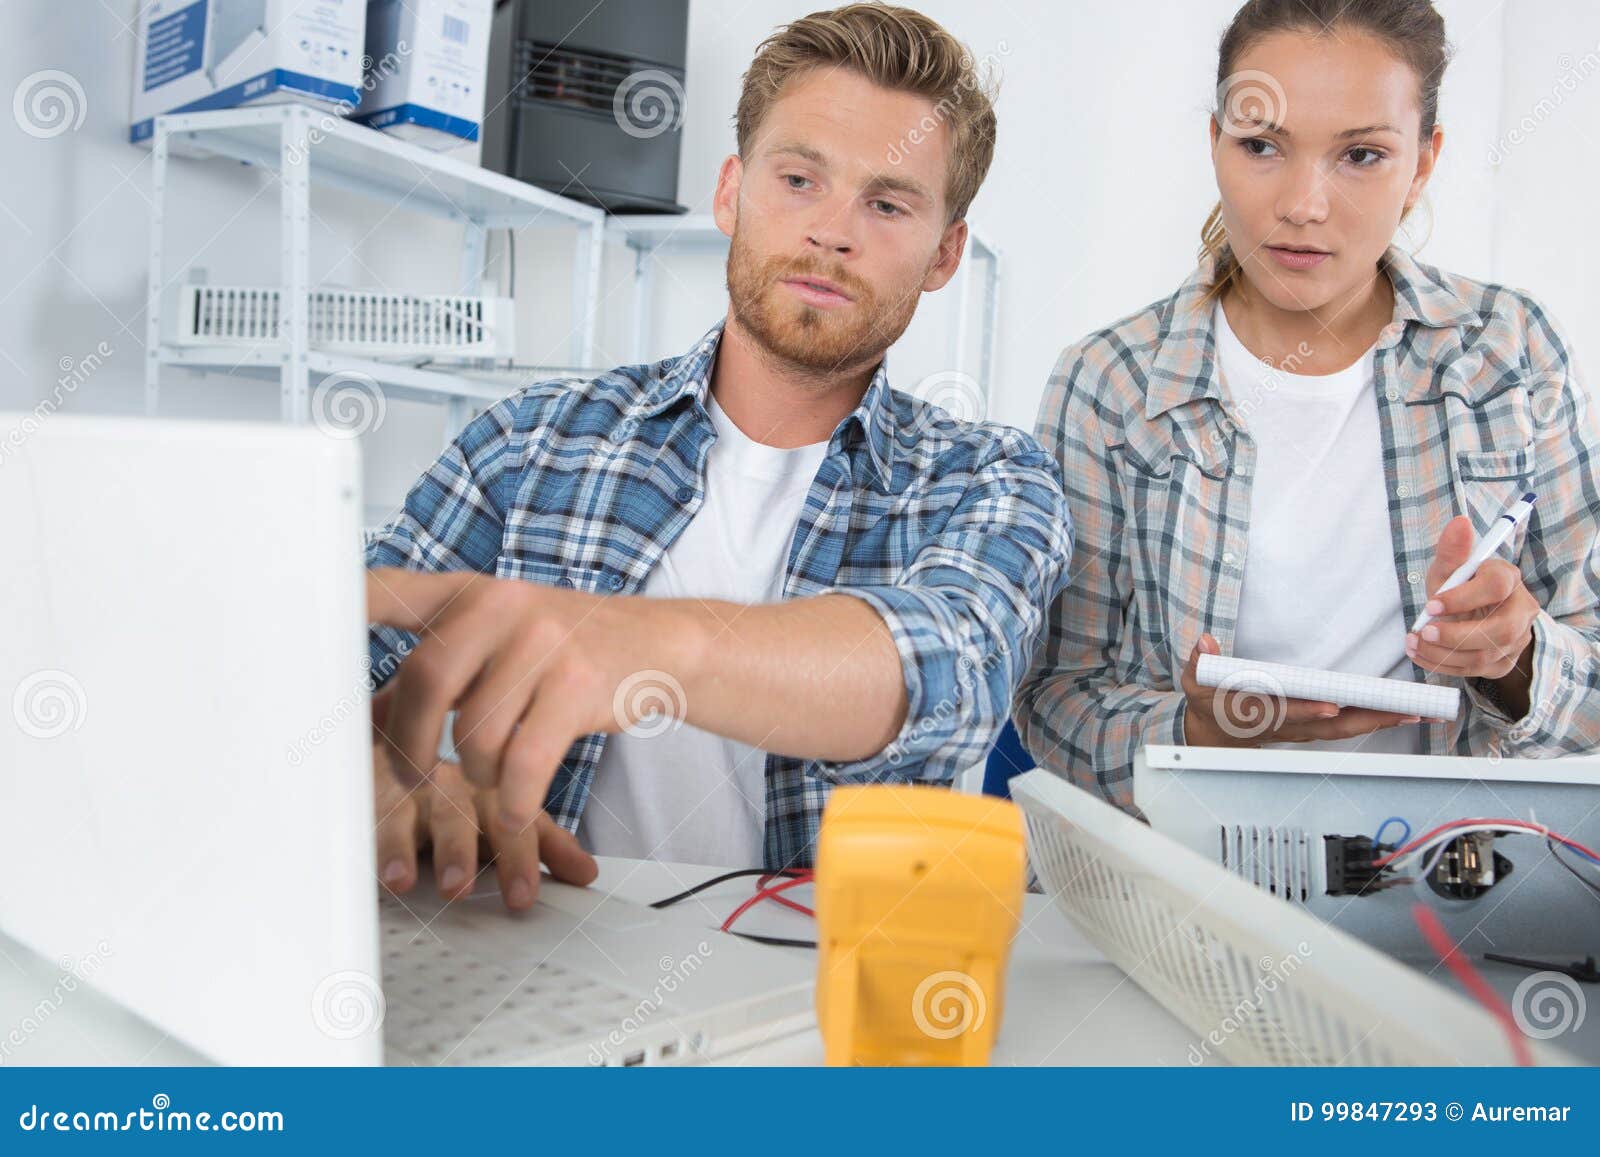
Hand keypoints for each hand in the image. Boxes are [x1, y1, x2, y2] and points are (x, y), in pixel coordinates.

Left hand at [366, 567, 702, 830]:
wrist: (657, 643)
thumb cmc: (564, 648)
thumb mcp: (499, 638)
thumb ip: (436, 667)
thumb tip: (363, 714)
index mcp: (469, 593)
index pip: (389, 590)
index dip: (340, 605)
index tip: (293, 620)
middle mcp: (501, 605)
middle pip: (423, 681)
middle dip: (409, 743)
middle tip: (411, 775)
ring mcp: (542, 642)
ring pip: (473, 734)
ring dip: (478, 774)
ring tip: (495, 773)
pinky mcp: (577, 686)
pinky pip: (523, 762)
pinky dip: (514, 798)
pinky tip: (517, 806)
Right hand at [372, 693, 596, 909]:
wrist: (407, 737)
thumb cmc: (462, 793)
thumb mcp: (505, 816)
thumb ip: (546, 844)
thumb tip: (587, 874)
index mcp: (492, 794)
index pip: (508, 825)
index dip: (516, 861)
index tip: (521, 899)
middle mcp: (453, 788)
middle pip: (459, 815)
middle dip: (460, 851)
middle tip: (460, 889)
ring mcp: (409, 789)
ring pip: (406, 812)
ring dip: (404, 845)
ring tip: (406, 880)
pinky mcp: (371, 789)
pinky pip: (365, 811)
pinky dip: (366, 838)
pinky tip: (369, 866)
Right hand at [1180, 635, 1423, 746]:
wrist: (1214, 733)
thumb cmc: (1209, 703)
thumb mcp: (1196, 681)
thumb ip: (1201, 661)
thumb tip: (1205, 641)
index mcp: (1258, 713)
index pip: (1285, 713)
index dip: (1307, 711)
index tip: (1330, 707)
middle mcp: (1286, 725)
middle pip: (1331, 726)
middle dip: (1367, 719)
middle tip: (1402, 710)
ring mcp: (1301, 728)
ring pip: (1344, 730)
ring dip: (1379, 721)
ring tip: (1414, 710)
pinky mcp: (1312, 727)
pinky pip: (1346, 727)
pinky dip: (1373, 721)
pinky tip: (1398, 713)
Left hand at [1406, 515, 1538, 682]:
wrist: (1472, 617)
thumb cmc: (1460, 588)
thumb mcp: (1451, 568)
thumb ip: (1452, 550)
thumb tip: (1459, 522)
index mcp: (1508, 579)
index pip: (1496, 587)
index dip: (1463, 598)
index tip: (1431, 603)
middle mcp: (1520, 610)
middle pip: (1500, 630)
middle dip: (1455, 635)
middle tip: (1422, 631)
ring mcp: (1515, 640)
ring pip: (1485, 655)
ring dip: (1442, 653)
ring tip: (1413, 643)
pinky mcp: (1503, 663)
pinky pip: (1474, 671)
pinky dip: (1442, 665)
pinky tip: (1420, 654)